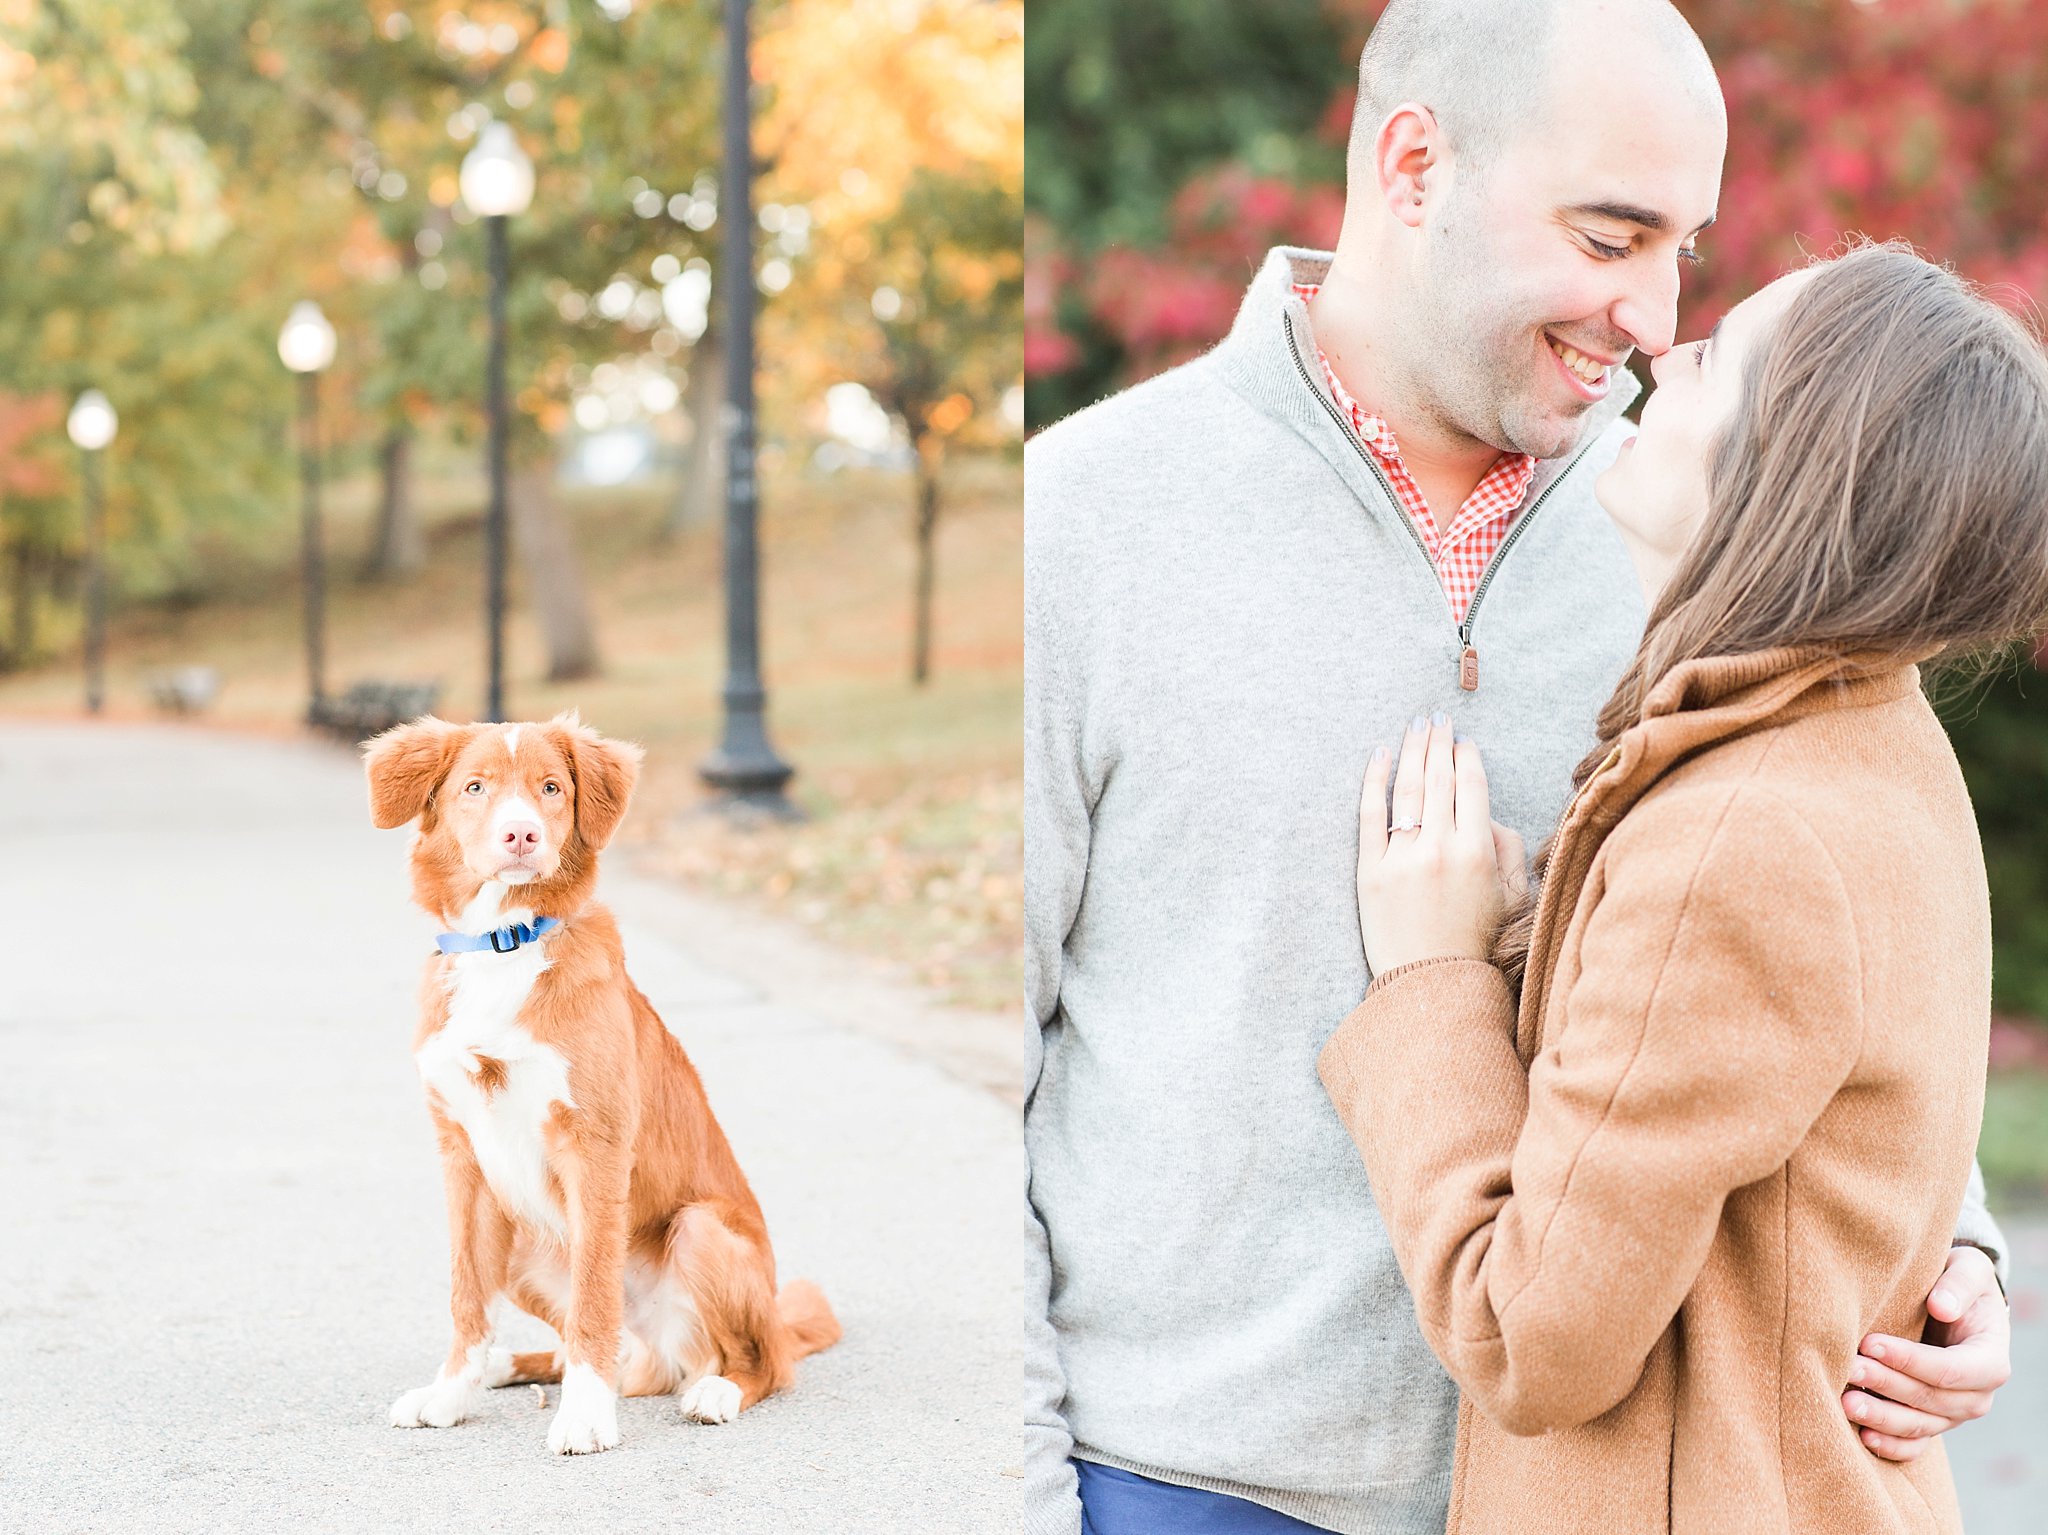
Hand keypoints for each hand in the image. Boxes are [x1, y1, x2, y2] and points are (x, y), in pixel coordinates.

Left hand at [1356, 714, 1522, 975]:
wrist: (1430, 983)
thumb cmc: (1477, 942)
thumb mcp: (1514, 898)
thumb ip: (1509, 850)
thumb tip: (1489, 816)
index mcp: (1478, 852)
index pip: (1472, 787)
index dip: (1467, 758)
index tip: (1463, 740)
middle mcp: (1440, 848)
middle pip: (1439, 780)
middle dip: (1438, 743)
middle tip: (1437, 717)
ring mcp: (1402, 858)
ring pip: (1407, 789)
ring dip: (1411, 751)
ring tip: (1414, 726)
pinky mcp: (1369, 870)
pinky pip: (1370, 815)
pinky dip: (1374, 781)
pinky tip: (1379, 756)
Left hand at [1841, 1245, 2010, 1459]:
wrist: (1951, 1304)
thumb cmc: (1958, 1282)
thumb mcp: (1968, 1269)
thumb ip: (1958, 1283)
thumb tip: (1942, 1306)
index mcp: (1990, 1360)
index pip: (1951, 1370)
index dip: (1910, 1360)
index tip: (1869, 1342)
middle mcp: (1976, 1394)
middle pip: (1931, 1399)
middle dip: (1887, 1385)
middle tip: (1847, 1368)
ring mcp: (1953, 1414)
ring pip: (1919, 1425)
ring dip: (1882, 1417)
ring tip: (1845, 1402)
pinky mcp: (1931, 1422)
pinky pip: (1915, 1445)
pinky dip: (1892, 1446)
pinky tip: (1863, 1436)